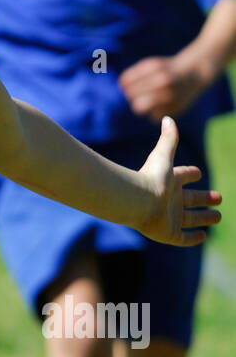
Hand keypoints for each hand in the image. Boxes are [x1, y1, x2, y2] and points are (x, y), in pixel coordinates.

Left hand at [118, 54, 209, 123]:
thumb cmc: (167, 69)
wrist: (194, 74)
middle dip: (131, 95)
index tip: (128, 85)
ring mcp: (169, 95)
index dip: (124, 85)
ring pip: (139, 108)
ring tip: (145, 101)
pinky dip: (153, 112)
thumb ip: (134, 75)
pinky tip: (160, 105)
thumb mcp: (152, 65)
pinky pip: (152, 116)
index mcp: (154, 67)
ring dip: (139, 105)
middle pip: (131, 96)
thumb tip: (121, 86)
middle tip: (136, 94)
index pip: (126, 82)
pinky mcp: (174, 108)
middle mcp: (162, 81)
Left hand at [136, 117, 221, 245]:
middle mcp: (170, 200)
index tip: (198, 172)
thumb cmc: (151, 178)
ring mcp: (170, 217)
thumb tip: (167, 118)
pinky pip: (183, 237)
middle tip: (219, 197)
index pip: (182, 177)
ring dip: (204, 217)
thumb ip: (168, 139)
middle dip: (204, 198)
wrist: (137, 200)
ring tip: (218, 216)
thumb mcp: (163, 156)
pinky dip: (193, 237)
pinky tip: (204, 235)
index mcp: (169, 182)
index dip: (189, 174)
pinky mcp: (169, 233)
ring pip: (190, 218)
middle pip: (191, 199)